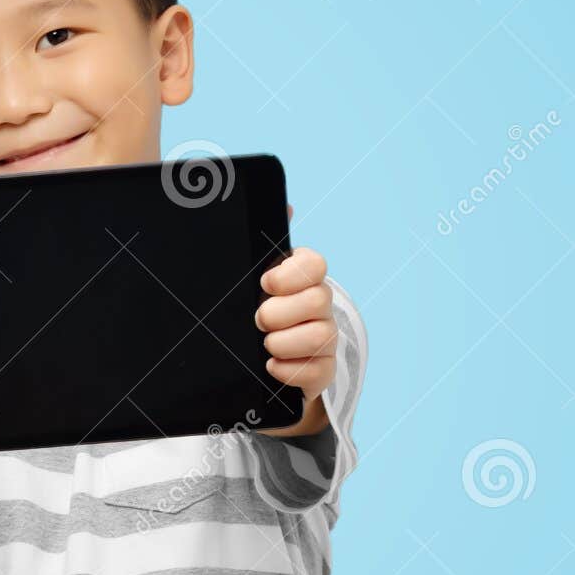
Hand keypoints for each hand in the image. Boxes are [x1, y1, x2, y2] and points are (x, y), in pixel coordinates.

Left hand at [254, 241, 335, 435]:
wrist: (252, 361)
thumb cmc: (253, 313)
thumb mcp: (249, 279)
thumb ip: (263, 246)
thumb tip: (287, 204)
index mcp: (302, 278)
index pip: (315, 264)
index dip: (290, 274)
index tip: (264, 283)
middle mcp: (319, 305)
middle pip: (319, 299)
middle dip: (281, 312)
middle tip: (258, 319)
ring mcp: (325, 338)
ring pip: (320, 336)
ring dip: (284, 341)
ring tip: (264, 345)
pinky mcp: (321, 370)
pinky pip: (318, 370)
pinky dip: (289, 369)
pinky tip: (271, 366)